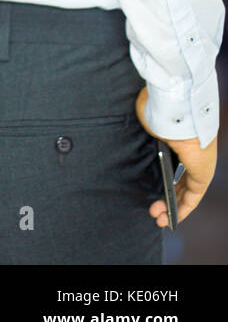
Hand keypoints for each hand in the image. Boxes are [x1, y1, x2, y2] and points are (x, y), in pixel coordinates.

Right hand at [135, 86, 216, 227]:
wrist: (173, 104)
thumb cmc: (155, 107)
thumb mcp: (143, 122)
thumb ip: (140, 132)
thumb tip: (119, 130)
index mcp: (178, 140)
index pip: (174, 167)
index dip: (164, 183)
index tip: (151, 193)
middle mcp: (192, 152)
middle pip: (181, 182)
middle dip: (166, 198)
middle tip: (152, 209)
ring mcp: (199, 161)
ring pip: (188, 190)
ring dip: (173, 207)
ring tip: (157, 217)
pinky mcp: (203, 171)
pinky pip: (194, 195)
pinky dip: (183, 208)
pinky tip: (170, 217)